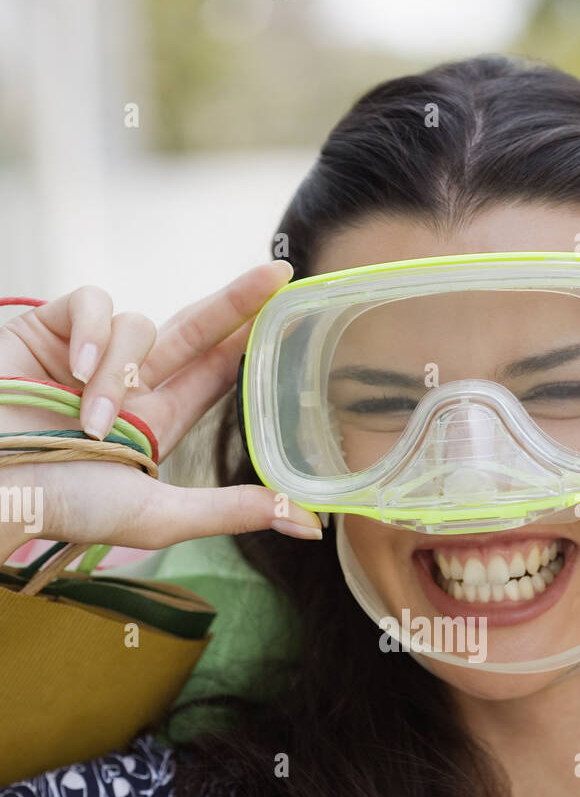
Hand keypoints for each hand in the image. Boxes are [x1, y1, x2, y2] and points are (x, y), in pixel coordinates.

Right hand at [0, 262, 320, 549]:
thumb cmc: (63, 505)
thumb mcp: (159, 516)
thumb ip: (233, 511)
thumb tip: (311, 525)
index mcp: (158, 423)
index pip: (217, 374)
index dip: (251, 344)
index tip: (291, 315)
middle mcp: (130, 384)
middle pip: (197, 329)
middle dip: (237, 300)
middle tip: (278, 271)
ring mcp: (90, 353)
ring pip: (139, 324)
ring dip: (119, 374)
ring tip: (91, 424)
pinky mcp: (52, 327)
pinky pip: (94, 303)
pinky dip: (92, 334)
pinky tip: (75, 371)